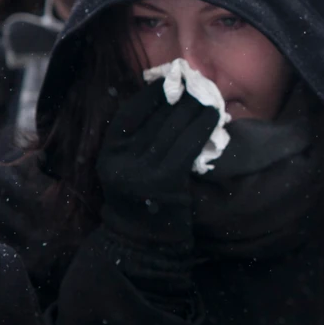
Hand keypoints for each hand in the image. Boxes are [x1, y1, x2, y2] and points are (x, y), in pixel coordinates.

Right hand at [96, 80, 219, 249]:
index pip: (129, 113)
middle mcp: (121, 160)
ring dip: (196, 107)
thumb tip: (165, 101)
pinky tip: (215, 116)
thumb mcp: (128, 168)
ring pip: (174, 128)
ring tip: (210, 95)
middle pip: (155, 117)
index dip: (151, 94)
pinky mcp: (166, 181)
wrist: (142, 244)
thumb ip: (138, 140)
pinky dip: (203, 126)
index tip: (171, 79)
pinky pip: (189, 145)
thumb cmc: (141, 200)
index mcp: (108, 153)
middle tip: (199, 82)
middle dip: (180, 96)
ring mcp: (143, 171)